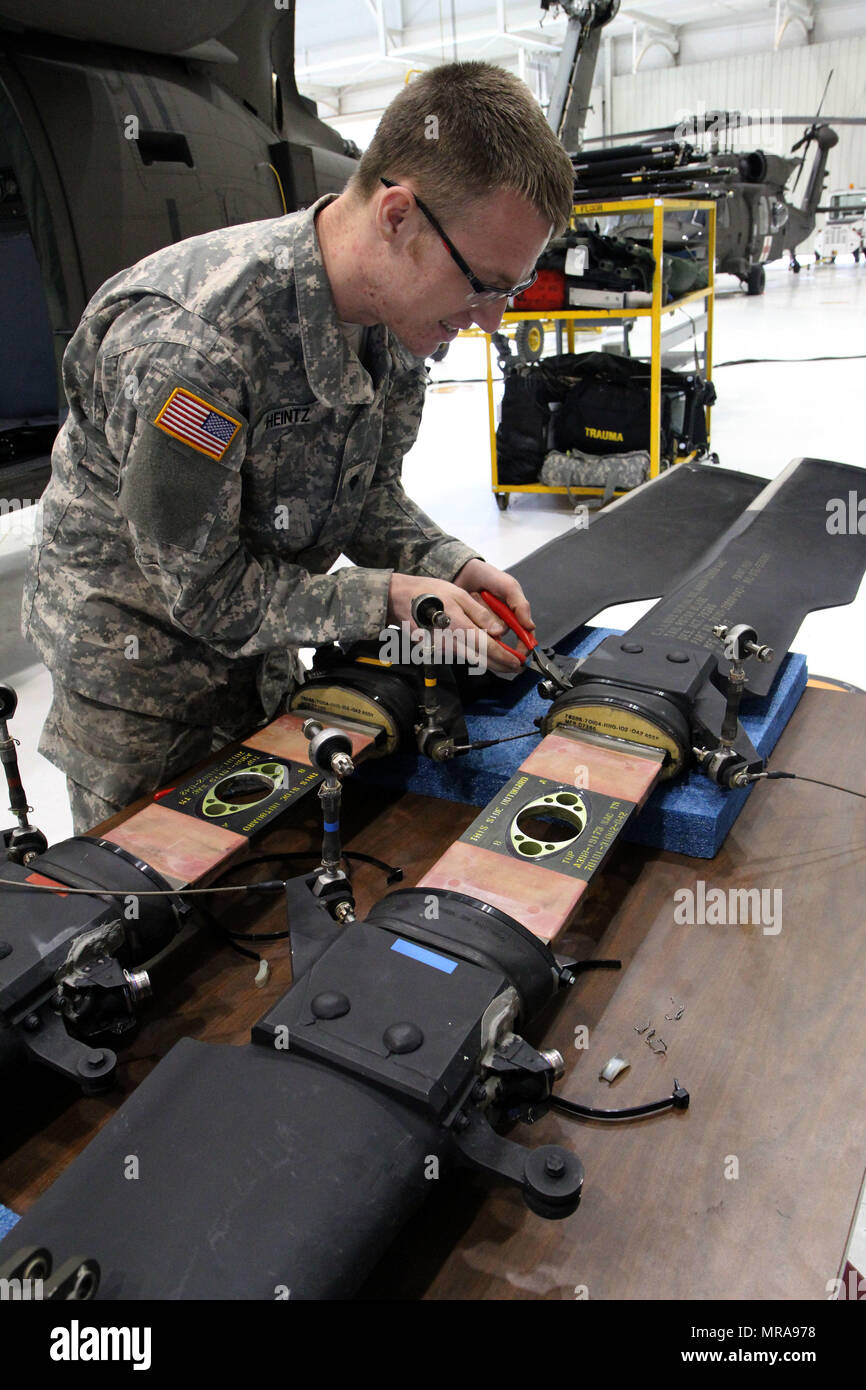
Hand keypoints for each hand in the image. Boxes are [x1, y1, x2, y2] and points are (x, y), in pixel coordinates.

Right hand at [386, 572, 523, 673]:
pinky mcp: (438, 650)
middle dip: (501, 666)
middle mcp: (452, 643)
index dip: (505, 657)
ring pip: (472, 660)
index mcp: (460, 628)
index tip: (518, 662)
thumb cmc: (429, 593)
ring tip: (505, 661)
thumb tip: (499, 630)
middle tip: (516, 667)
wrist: (399, 601)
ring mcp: (444, 649)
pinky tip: (484, 653)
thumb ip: (480, 614)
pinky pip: (461, 655)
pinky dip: (475, 656)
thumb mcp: (459, 595)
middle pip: (482, 661)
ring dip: (490, 662)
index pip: (489, 648)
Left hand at [452, 558, 534, 641]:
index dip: (523, 646)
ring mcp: (484, 624)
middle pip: (502, 634)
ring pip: (487, 631)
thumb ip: (521, 605)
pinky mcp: (471, 625)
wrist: (465, 571)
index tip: (520, 653)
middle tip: (488, 600)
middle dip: (495, 619)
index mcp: (514, 615)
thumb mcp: (509, 586)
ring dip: (482, 613)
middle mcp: (500, 622)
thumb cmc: (489, 577)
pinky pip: (473, 628)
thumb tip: (530, 626)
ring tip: (477, 595)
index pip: (524, 635)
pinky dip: (471, 616)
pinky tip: (470, 600)